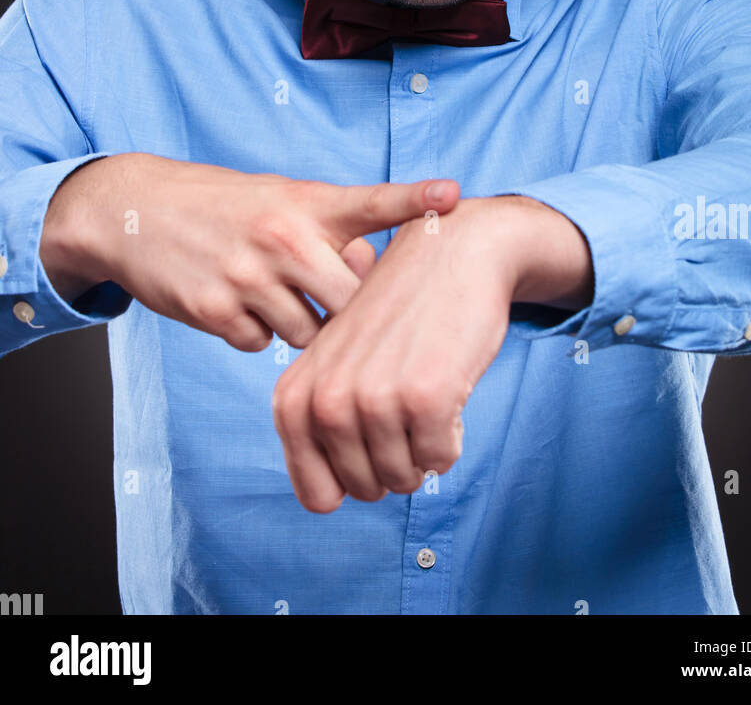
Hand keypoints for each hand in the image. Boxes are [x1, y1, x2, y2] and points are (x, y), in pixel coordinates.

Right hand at [40, 152, 460, 349]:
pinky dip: (254, 333)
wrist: (138, 211)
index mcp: (306, 203)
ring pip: (307, 333)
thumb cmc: (228, 206)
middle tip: (324, 298)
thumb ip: (328, 233)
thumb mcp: (281, 200)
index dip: (415, 199)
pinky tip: (234, 301)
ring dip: (297, 324)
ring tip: (267, 289)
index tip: (454, 195)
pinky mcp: (216, 309)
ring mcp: (249, 273)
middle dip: (348, 314)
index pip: (372, 201)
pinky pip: (262, 346)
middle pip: (351, 300)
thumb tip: (369, 278)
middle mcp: (282, 235)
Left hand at [271, 193, 590, 511]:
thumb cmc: (397, 313)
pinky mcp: (424, 396)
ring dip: (425, 447)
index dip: (355, 477)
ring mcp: (373, 398)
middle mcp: (325, 399)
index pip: (318, 495)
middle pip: (366, 490)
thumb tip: (326, 499)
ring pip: (404, 479)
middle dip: (395, 461)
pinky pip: (441, 460)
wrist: (451, 253)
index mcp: (294, 396)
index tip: (372, 433)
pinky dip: (451, 437)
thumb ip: (319, 423)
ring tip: (424, 390)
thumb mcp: (337, 363)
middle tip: (405, 402)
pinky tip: (447, 387)